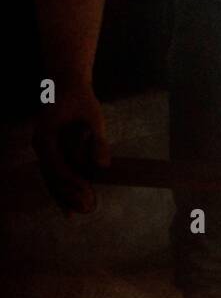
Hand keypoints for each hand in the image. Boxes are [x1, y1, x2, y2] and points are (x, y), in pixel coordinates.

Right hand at [33, 78, 109, 214]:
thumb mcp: (95, 116)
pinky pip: (53, 174)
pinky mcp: (49, 150)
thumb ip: (99, 141)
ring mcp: (42, 148)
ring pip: (49, 178)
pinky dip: (61, 189)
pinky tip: (69, 207)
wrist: (66, 83)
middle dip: (66, 194)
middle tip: (85, 209)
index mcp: (45, 136)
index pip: (55, 165)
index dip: (70, 181)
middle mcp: (40, 144)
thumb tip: (104, 166)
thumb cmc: (81, 98)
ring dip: (62, 196)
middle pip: (50, 176)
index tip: (85, 191)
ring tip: (77, 214)